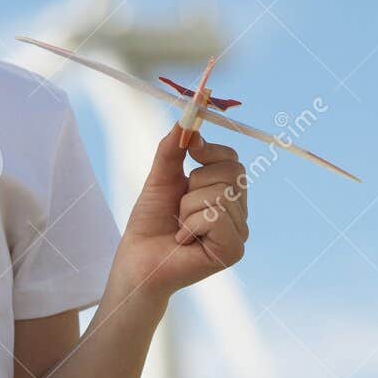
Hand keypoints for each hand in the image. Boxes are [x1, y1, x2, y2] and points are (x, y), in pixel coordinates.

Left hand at [110, 123, 247, 301]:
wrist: (137, 262)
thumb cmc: (150, 224)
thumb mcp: (161, 176)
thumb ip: (174, 147)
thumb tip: (187, 116)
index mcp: (226, 193)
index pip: (233, 158)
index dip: (210, 150)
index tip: (191, 151)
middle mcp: (238, 212)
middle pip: (233, 172)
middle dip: (195, 183)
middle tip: (180, 206)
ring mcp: (239, 232)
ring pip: (220, 194)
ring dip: (188, 208)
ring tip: (180, 227)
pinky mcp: (234, 250)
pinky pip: (216, 216)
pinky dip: (191, 224)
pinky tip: (184, 240)